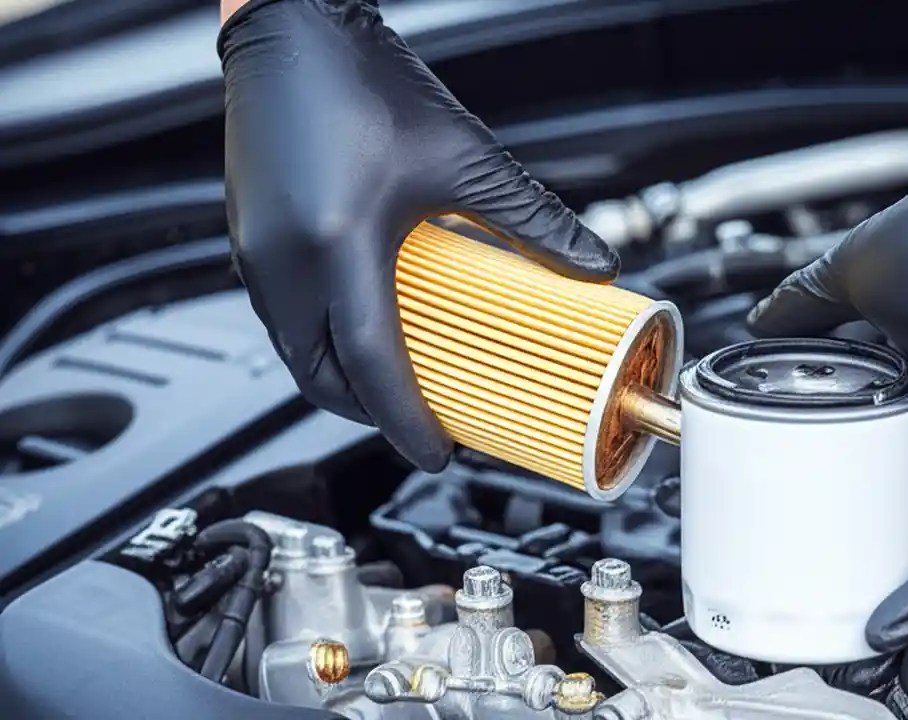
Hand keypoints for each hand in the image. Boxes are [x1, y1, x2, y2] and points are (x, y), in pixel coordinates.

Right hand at [219, 0, 617, 471]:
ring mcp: (257, 250)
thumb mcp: (464, 157)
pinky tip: (360, 327)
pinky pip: (281, 316)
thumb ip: (533, 219)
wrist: (292, 27)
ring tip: (395, 383)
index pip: (373, 366)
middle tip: (419, 424)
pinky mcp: (249, 236)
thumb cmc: (359, 79)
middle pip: (322, 376)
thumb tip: (591, 263)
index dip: (407, 420)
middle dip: (370, 413)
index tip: (437, 451)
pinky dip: (319, 341)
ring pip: (295, 351)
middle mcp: (284, 259)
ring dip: (342, 379)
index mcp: (336, 246)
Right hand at [747, 122, 907, 697]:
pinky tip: (902, 624)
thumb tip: (754, 323)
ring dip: (906, 602)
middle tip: (821, 604)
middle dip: (864, 563)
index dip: (828, 497)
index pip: (863, 458)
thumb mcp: (857, 277)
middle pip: (899, 513)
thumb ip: (804, 305)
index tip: (786, 528)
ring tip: (864, 649)